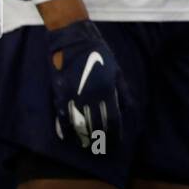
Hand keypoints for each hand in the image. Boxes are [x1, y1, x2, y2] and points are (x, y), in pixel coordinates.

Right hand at [47, 20, 123, 148]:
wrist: (73, 40)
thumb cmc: (98, 54)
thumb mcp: (116, 71)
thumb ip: (122, 91)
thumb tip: (129, 109)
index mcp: (107, 90)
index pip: (113, 119)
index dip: (115, 133)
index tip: (116, 143)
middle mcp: (91, 96)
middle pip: (96, 125)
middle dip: (99, 138)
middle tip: (101, 147)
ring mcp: (74, 96)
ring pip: (79, 124)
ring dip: (83, 137)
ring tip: (86, 145)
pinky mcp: (59, 94)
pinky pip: (62, 116)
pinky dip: (65, 128)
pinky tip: (68, 136)